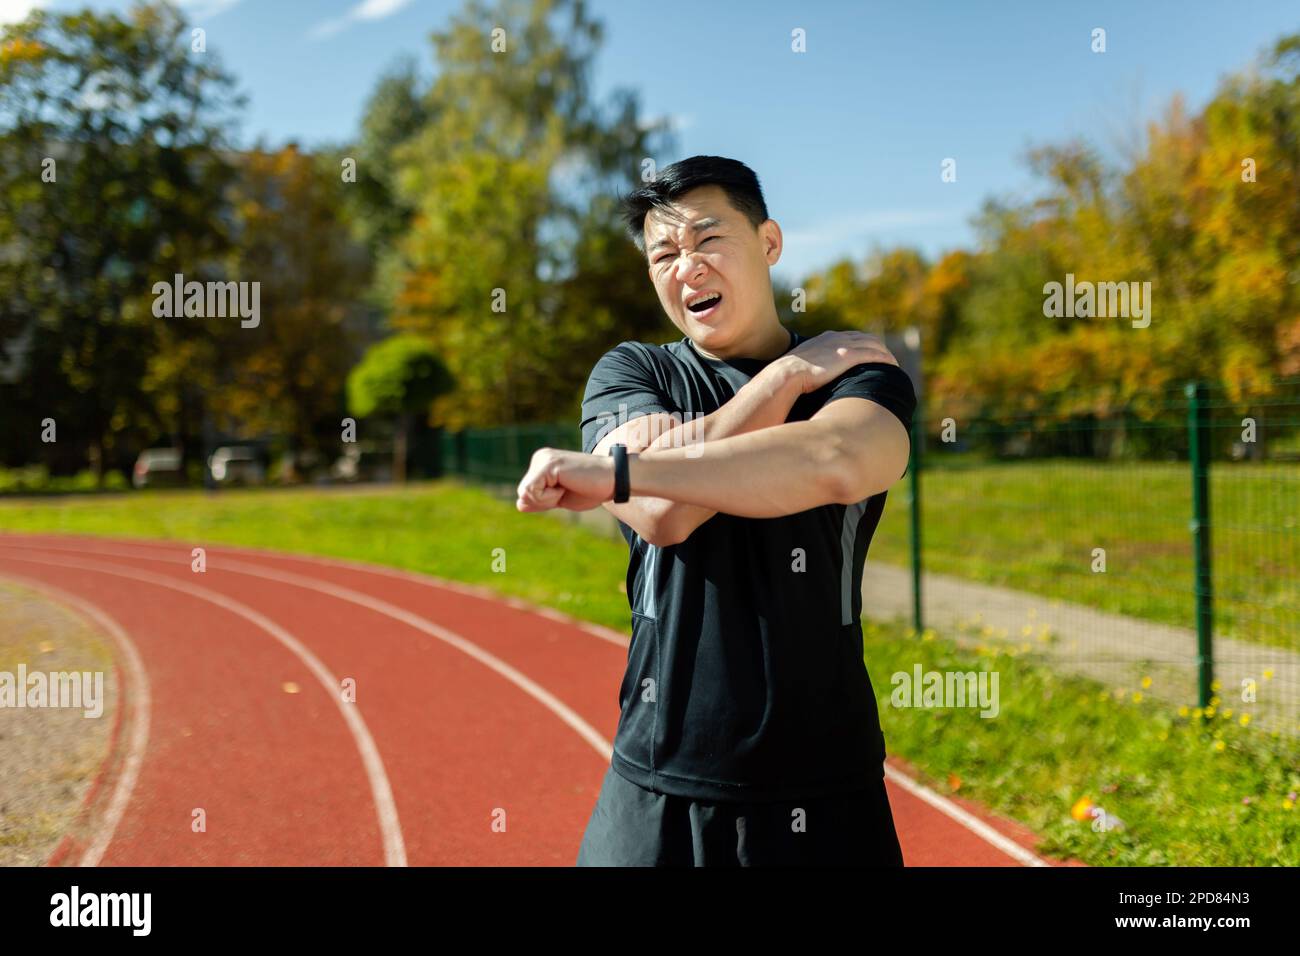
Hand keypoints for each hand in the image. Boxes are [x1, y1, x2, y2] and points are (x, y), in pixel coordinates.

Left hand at [516, 447, 615, 512]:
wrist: (612, 480)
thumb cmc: (591, 489)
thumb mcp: (561, 498)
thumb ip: (541, 500)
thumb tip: (519, 504)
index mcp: (542, 463)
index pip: (527, 492)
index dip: (543, 502)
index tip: (565, 492)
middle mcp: (540, 457)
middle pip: (523, 492)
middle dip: (544, 501)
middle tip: (567, 490)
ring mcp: (543, 459)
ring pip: (526, 492)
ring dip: (547, 499)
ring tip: (567, 487)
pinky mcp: (548, 464)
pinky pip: (532, 491)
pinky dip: (548, 497)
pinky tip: (565, 486)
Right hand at [778, 330, 898, 393]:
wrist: (787, 373)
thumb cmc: (789, 375)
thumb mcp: (799, 365)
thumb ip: (808, 366)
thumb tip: (805, 379)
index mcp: (825, 339)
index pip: (850, 337)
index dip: (862, 343)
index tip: (868, 352)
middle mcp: (836, 338)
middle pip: (865, 337)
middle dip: (877, 346)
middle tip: (886, 358)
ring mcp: (843, 346)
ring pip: (873, 344)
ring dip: (885, 352)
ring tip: (893, 363)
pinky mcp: (848, 356)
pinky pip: (874, 354)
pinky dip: (885, 358)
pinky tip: (893, 365)